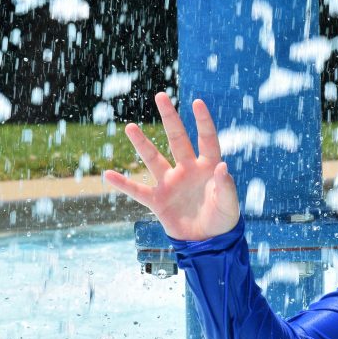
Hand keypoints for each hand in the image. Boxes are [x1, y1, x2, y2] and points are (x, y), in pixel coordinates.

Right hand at [103, 92, 239, 241]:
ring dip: (142, 144)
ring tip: (131, 127)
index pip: (207, 139)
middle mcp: (187, 170)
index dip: (203, 122)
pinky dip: (123, 184)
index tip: (197, 103)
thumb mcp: (229, 205)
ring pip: (153, 159)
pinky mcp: (158, 201)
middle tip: (160, 96)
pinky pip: (137, 191)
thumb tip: (222, 166)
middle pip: (177, 139)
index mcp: (208, 167)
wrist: (208, 242)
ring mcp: (170, 183)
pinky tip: (107, 174)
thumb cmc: (223, 220)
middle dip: (170, 118)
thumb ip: (226, 186)